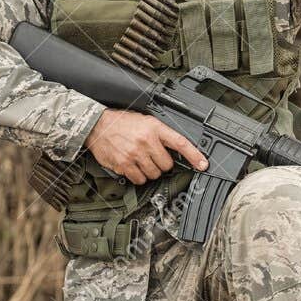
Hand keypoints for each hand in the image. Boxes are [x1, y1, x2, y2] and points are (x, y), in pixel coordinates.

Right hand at [85, 110, 207, 184]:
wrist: (97, 125)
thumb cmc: (122, 123)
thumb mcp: (146, 121)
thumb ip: (161, 134)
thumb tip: (177, 151)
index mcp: (154, 128)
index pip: (180, 143)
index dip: (194, 155)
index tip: (203, 164)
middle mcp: (146, 141)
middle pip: (167, 165)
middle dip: (162, 163)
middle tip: (152, 156)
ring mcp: (134, 154)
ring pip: (154, 174)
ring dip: (150, 171)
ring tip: (141, 160)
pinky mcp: (124, 164)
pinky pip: (139, 179)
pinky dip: (138, 177)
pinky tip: (133, 166)